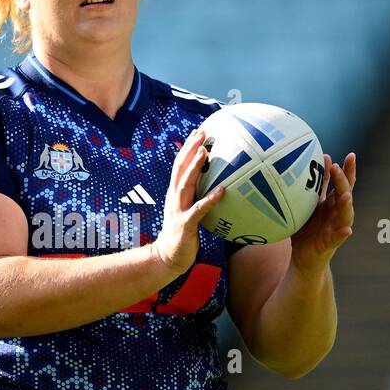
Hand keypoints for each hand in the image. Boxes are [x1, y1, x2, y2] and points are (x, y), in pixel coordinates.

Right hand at [152, 127, 224, 275]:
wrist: (167, 257)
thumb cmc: (181, 233)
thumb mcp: (186, 210)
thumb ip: (195, 196)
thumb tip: (215, 184)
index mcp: (175, 193)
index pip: (180, 165)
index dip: (187, 148)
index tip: (198, 132)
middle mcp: (174, 197)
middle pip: (180, 168)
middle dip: (189, 149)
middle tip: (201, 132)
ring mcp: (178, 210)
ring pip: (185, 184)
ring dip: (194, 167)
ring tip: (205, 152)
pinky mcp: (185, 224)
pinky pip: (199, 209)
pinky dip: (210, 199)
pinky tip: (222, 190)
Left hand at [290, 151, 355, 271]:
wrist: (303, 258)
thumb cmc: (307, 229)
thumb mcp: (309, 205)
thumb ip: (316, 186)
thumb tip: (321, 159)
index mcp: (333, 204)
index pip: (344, 184)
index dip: (349, 171)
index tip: (351, 155)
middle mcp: (338, 214)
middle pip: (346, 195)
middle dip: (343, 182)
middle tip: (338, 168)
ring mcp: (336, 229)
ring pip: (345, 215)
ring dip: (346, 205)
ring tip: (345, 196)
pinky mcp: (330, 244)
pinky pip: (337, 239)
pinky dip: (342, 234)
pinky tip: (347, 231)